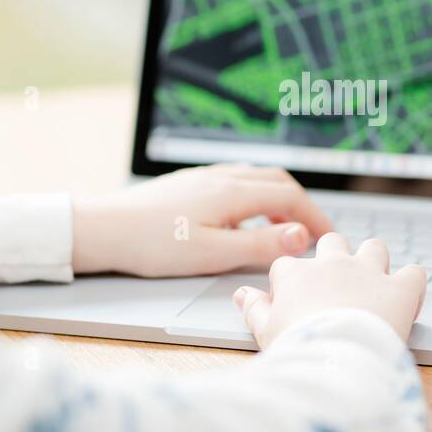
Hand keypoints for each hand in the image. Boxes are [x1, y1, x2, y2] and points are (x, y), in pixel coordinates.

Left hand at [72, 164, 333, 277]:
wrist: (103, 230)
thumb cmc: (152, 245)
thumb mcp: (213, 254)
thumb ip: (260, 246)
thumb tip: (301, 236)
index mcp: (231, 192)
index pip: (289, 198)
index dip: (314, 218)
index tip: (328, 239)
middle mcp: (221, 177)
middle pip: (278, 182)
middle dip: (302, 206)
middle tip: (314, 233)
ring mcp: (204, 177)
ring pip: (257, 179)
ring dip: (280, 200)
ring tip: (285, 229)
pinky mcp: (189, 184)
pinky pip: (236, 182)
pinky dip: (256, 198)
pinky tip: (246, 220)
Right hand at [233, 232, 426, 346]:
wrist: (337, 361)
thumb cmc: (298, 349)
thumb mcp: (265, 332)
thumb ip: (254, 309)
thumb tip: (241, 295)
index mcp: (297, 274)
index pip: (288, 266)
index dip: (292, 284)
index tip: (298, 305)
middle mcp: (333, 264)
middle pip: (332, 243)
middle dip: (335, 258)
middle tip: (338, 287)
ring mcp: (369, 272)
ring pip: (374, 247)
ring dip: (375, 262)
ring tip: (375, 287)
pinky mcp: (401, 288)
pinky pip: (414, 272)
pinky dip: (412, 284)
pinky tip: (409, 300)